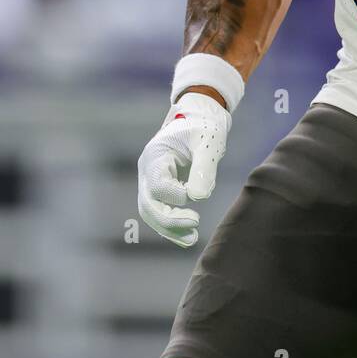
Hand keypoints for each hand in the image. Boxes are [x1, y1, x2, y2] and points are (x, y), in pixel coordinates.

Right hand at [137, 92, 230, 247]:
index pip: (158, 185)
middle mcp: (147, 170)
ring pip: (151, 213)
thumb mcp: (208, 142)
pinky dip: (172, 226)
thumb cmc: (205, 127)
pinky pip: (160, 212)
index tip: (197, 194)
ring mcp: (150, 180)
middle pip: (148, 204)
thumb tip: (199, 198)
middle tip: (195, 224)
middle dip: (169, 220)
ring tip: (192, 238)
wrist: (200, 119)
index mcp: (156, 155)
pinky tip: (188, 237)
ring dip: (169, 228)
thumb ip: (204, 168)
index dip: (176, 195)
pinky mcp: (160, 189)